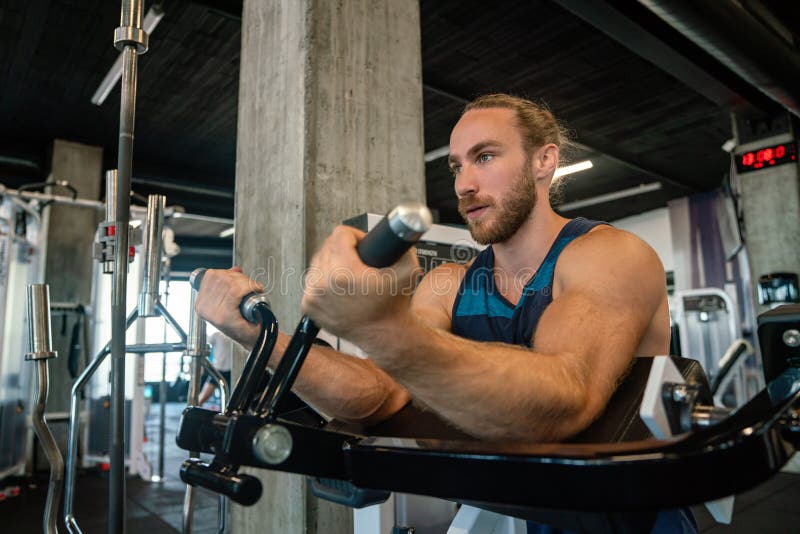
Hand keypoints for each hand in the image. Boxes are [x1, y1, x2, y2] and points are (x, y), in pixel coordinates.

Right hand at [194, 267, 262, 347]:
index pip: (210, 275)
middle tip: (250, 284)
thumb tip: (234, 269)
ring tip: (253, 288)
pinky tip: (255, 290)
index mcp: (201, 302)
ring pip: (229, 283)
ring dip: (246, 282)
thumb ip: (230, 283)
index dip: (229, 272)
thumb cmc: (245, 321)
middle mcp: (202, 307)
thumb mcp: (232, 299)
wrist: (254, 339)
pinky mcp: (224, 316)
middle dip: (239, 277)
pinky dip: (248, 287)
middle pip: (220, 277)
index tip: (240, 278)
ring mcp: (212, 313)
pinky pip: (235, 292)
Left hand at [301, 225, 420, 344]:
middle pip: (327, 246)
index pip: (339, 234)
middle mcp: (324, 284)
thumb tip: (398, 231)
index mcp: (344, 273)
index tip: (363, 244)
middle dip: (343, 249)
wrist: (384, 334)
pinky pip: (313, 280)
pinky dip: (324, 279)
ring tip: (349, 272)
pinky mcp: (309, 305)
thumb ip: (403, 245)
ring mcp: (314, 296)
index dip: (355, 235)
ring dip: (332, 262)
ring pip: (317, 262)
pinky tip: (339, 285)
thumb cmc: (392, 307)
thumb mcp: (407, 270)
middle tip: (359, 260)